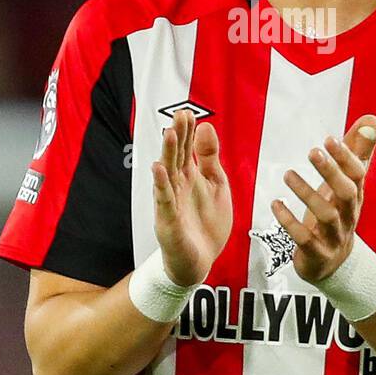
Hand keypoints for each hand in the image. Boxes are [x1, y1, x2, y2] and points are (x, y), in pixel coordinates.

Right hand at [151, 109, 232, 286]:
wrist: (200, 262)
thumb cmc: (206, 224)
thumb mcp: (216, 185)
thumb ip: (210, 158)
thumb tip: (206, 126)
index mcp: (190, 177)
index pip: (186, 149)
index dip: (187, 132)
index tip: (188, 112)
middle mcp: (177, 186)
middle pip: (176, 157)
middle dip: (178, 136)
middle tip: (180, 115)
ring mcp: (170, 203)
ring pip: (167, 174)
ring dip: (167, 154)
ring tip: (169, 134)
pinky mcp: (167, 221)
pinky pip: (164, 201)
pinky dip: (161, 185)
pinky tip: (159, 170)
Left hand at [270, 114, 375, 283]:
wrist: (334, 265)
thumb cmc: (337, 215)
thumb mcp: (347, 185)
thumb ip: (357, 153)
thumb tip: (371, 120)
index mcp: (355, 196)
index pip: (358, 175)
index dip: (347, 157)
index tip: (329, 139)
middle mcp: (348, 215)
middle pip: (346, 193)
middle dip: (331, 172)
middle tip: (312, 152)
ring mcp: (334, 236)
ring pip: (326, 215)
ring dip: (307, 193)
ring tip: (288, 174)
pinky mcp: (317, 253)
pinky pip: (304, 238)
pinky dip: (289, 221)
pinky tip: (276, 203)